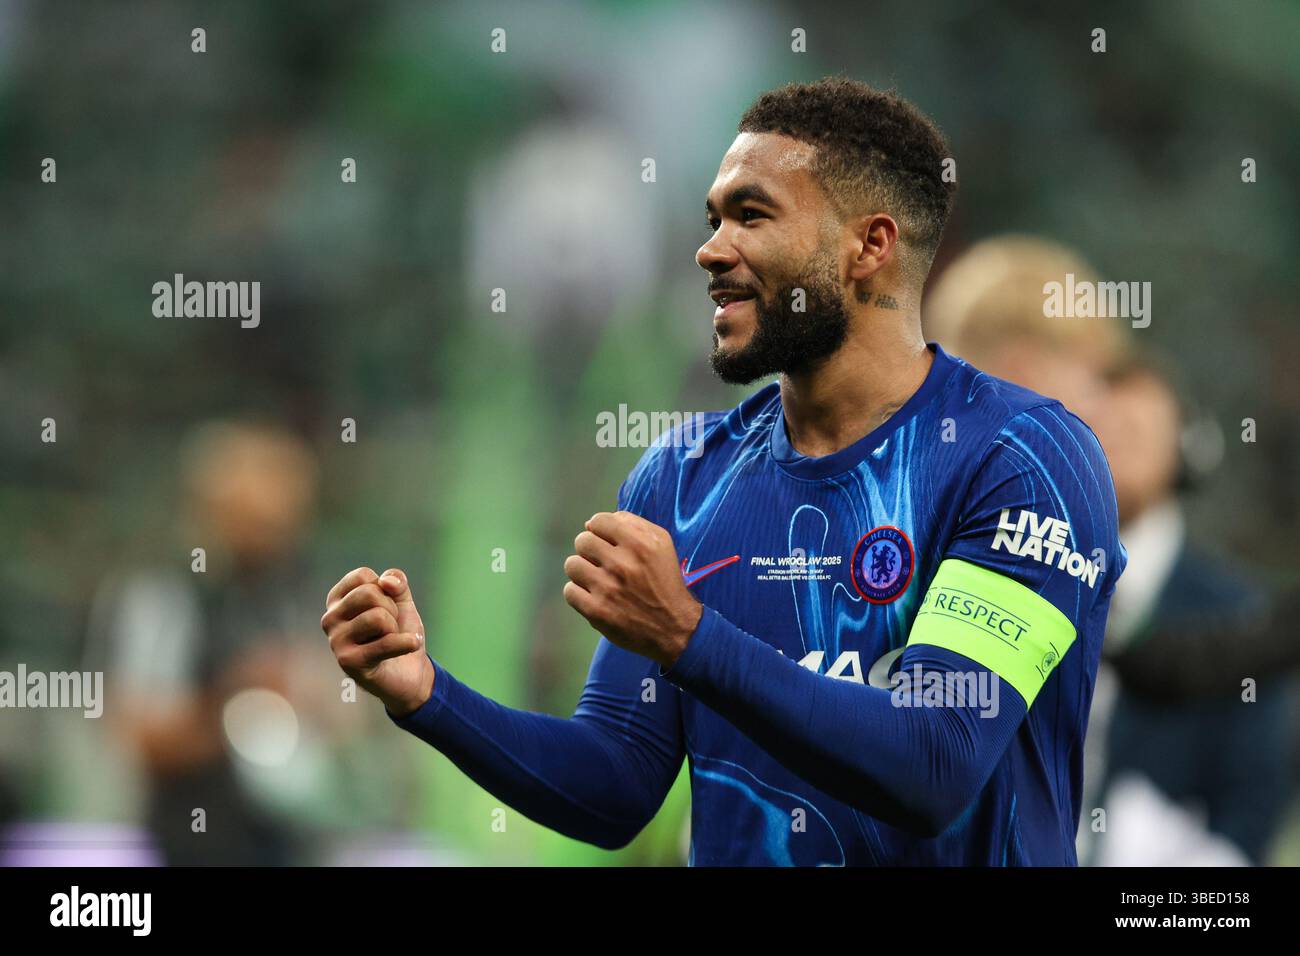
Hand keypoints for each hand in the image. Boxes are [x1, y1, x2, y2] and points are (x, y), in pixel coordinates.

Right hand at [321, 567, 434, 716]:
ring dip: (396, 629)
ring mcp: (335, 641)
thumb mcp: (401, 600)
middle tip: (391, 627)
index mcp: (337, 600)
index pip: (362, 576)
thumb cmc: (400, 632)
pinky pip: (386, 642)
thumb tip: (386, 582)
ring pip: (378, 617)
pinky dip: (407, 642)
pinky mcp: (348, 662)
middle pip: (369, 594)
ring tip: (391, 640)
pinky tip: (411, 646)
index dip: (385, 589)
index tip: (386, 608)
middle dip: (392, 609)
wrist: (411, 672)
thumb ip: (396, 581)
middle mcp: (330, 619)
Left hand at [563, 511, 702, 668]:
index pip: (598, 521)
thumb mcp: (661, 544)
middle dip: (590, 549)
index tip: (605, 541)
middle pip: (582, 541)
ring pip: (572, 565)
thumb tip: (592, 522)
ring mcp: (607, 589)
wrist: (674, 627)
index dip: (599, 529)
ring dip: (583, 570)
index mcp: (640, 544)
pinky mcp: (597, 611)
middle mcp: (622, 564)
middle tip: (602, 562)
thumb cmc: (665, 581)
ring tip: (597, 579)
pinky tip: (594, 595)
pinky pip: (570, 591)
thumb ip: (632, 524)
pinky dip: (579, 593)